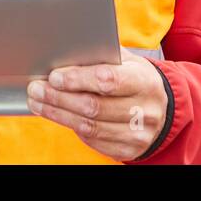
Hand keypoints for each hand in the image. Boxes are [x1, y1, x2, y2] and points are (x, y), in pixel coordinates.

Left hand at [26, 46, 167, 160]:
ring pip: (88, 126)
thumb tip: (66, 51)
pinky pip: (92, 140)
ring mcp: (137, 134)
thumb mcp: (128, 61)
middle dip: (58, 97)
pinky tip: (56, 114)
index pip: (108, 80)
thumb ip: (102, 55)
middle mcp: (144, 110)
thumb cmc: (136, 79)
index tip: (54, 76)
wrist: (163, 110)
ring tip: (38, 101)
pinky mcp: (128, 150)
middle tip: (36, 88)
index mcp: (144, 82)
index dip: (78, 79)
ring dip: (57, 114)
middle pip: (93, 106)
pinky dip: (70, 126)